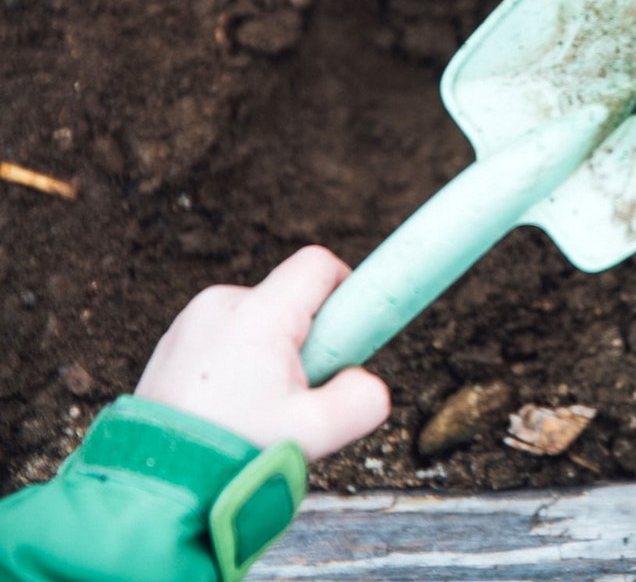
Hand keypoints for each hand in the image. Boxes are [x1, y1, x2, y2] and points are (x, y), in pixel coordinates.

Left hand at [135, 245, 390, 460]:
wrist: (156, 482)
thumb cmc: (232, 453)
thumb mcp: (317, 433)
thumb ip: (363, 400)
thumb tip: (365, 381)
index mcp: (258, 315)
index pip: (319, 266)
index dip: (347, 290)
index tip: (349, 334)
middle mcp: (222, 304)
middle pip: (291, 298)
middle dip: (308, 339)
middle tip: (299, 392)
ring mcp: (192, 321)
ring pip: (259, 319)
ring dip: (272, 354)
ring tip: (258, 407)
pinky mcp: (174, 341)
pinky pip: (228, 335)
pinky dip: (240, 362)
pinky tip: (231, 407)